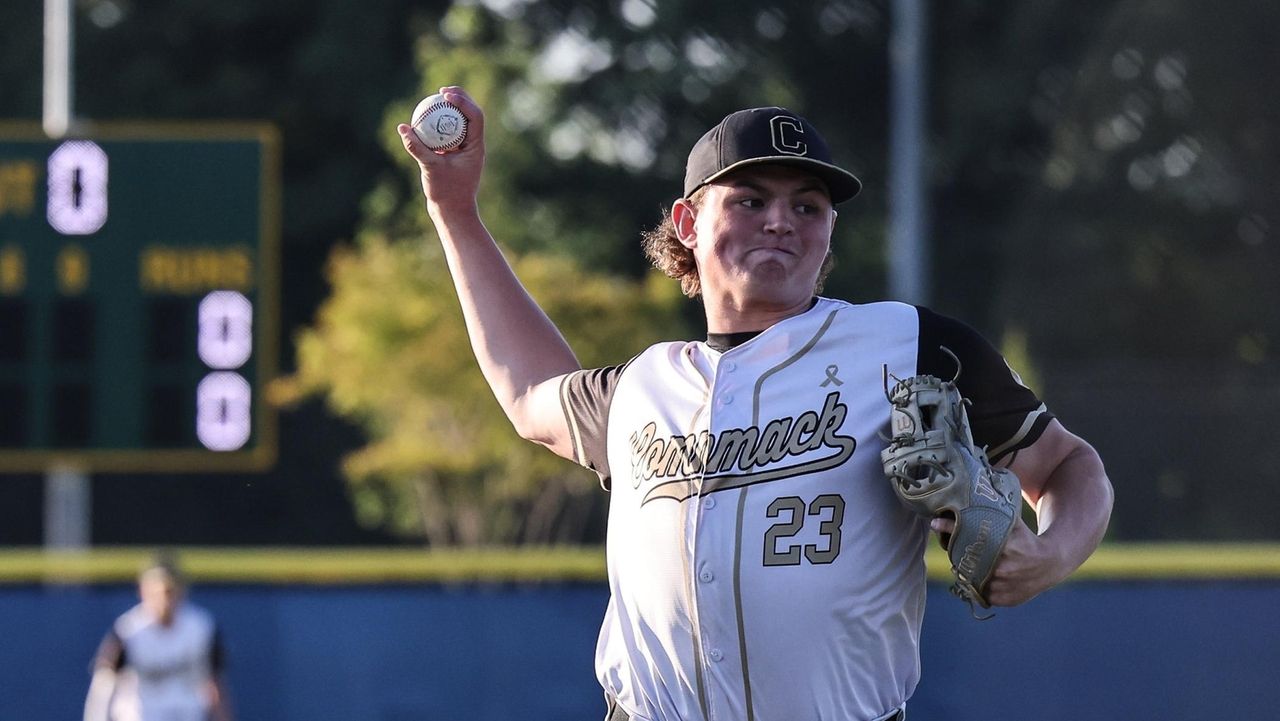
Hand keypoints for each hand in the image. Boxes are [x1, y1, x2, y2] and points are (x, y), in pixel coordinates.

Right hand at [397, 86, 485, 218]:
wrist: (452, 211)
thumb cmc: (445, 193)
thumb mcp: (430, 168)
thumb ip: (417, 147)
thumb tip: (403, 128)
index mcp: (475, 147)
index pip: (475, 116)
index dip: (462, 101)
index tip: (445, 94)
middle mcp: (473, 145)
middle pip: (471, 114)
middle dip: (459, 99)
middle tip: (441, 91)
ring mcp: (465, 149)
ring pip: (461, 122)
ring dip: (450, 109)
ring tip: (434, 99)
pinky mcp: (455, 154)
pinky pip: (449, 133)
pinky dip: (440, 124)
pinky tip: (425, 119)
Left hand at [930, 516, 1069, 606]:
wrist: (1050, 563)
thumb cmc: (1026, 539)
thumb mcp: (1013, 522)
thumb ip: (992, 510)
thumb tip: (971, 491)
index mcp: (1004, 545)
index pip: (968, 536)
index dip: (950, 529)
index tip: (934, 523)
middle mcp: (1002, 568)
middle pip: (964, 559)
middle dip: (956, 551)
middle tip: (954, 544)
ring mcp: (1002, 586)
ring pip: (969, 578)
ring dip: (965, 569)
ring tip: (971, 560)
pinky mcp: (1003, 599)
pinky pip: (979, 592)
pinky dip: (977, 584)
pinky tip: (983, 575)